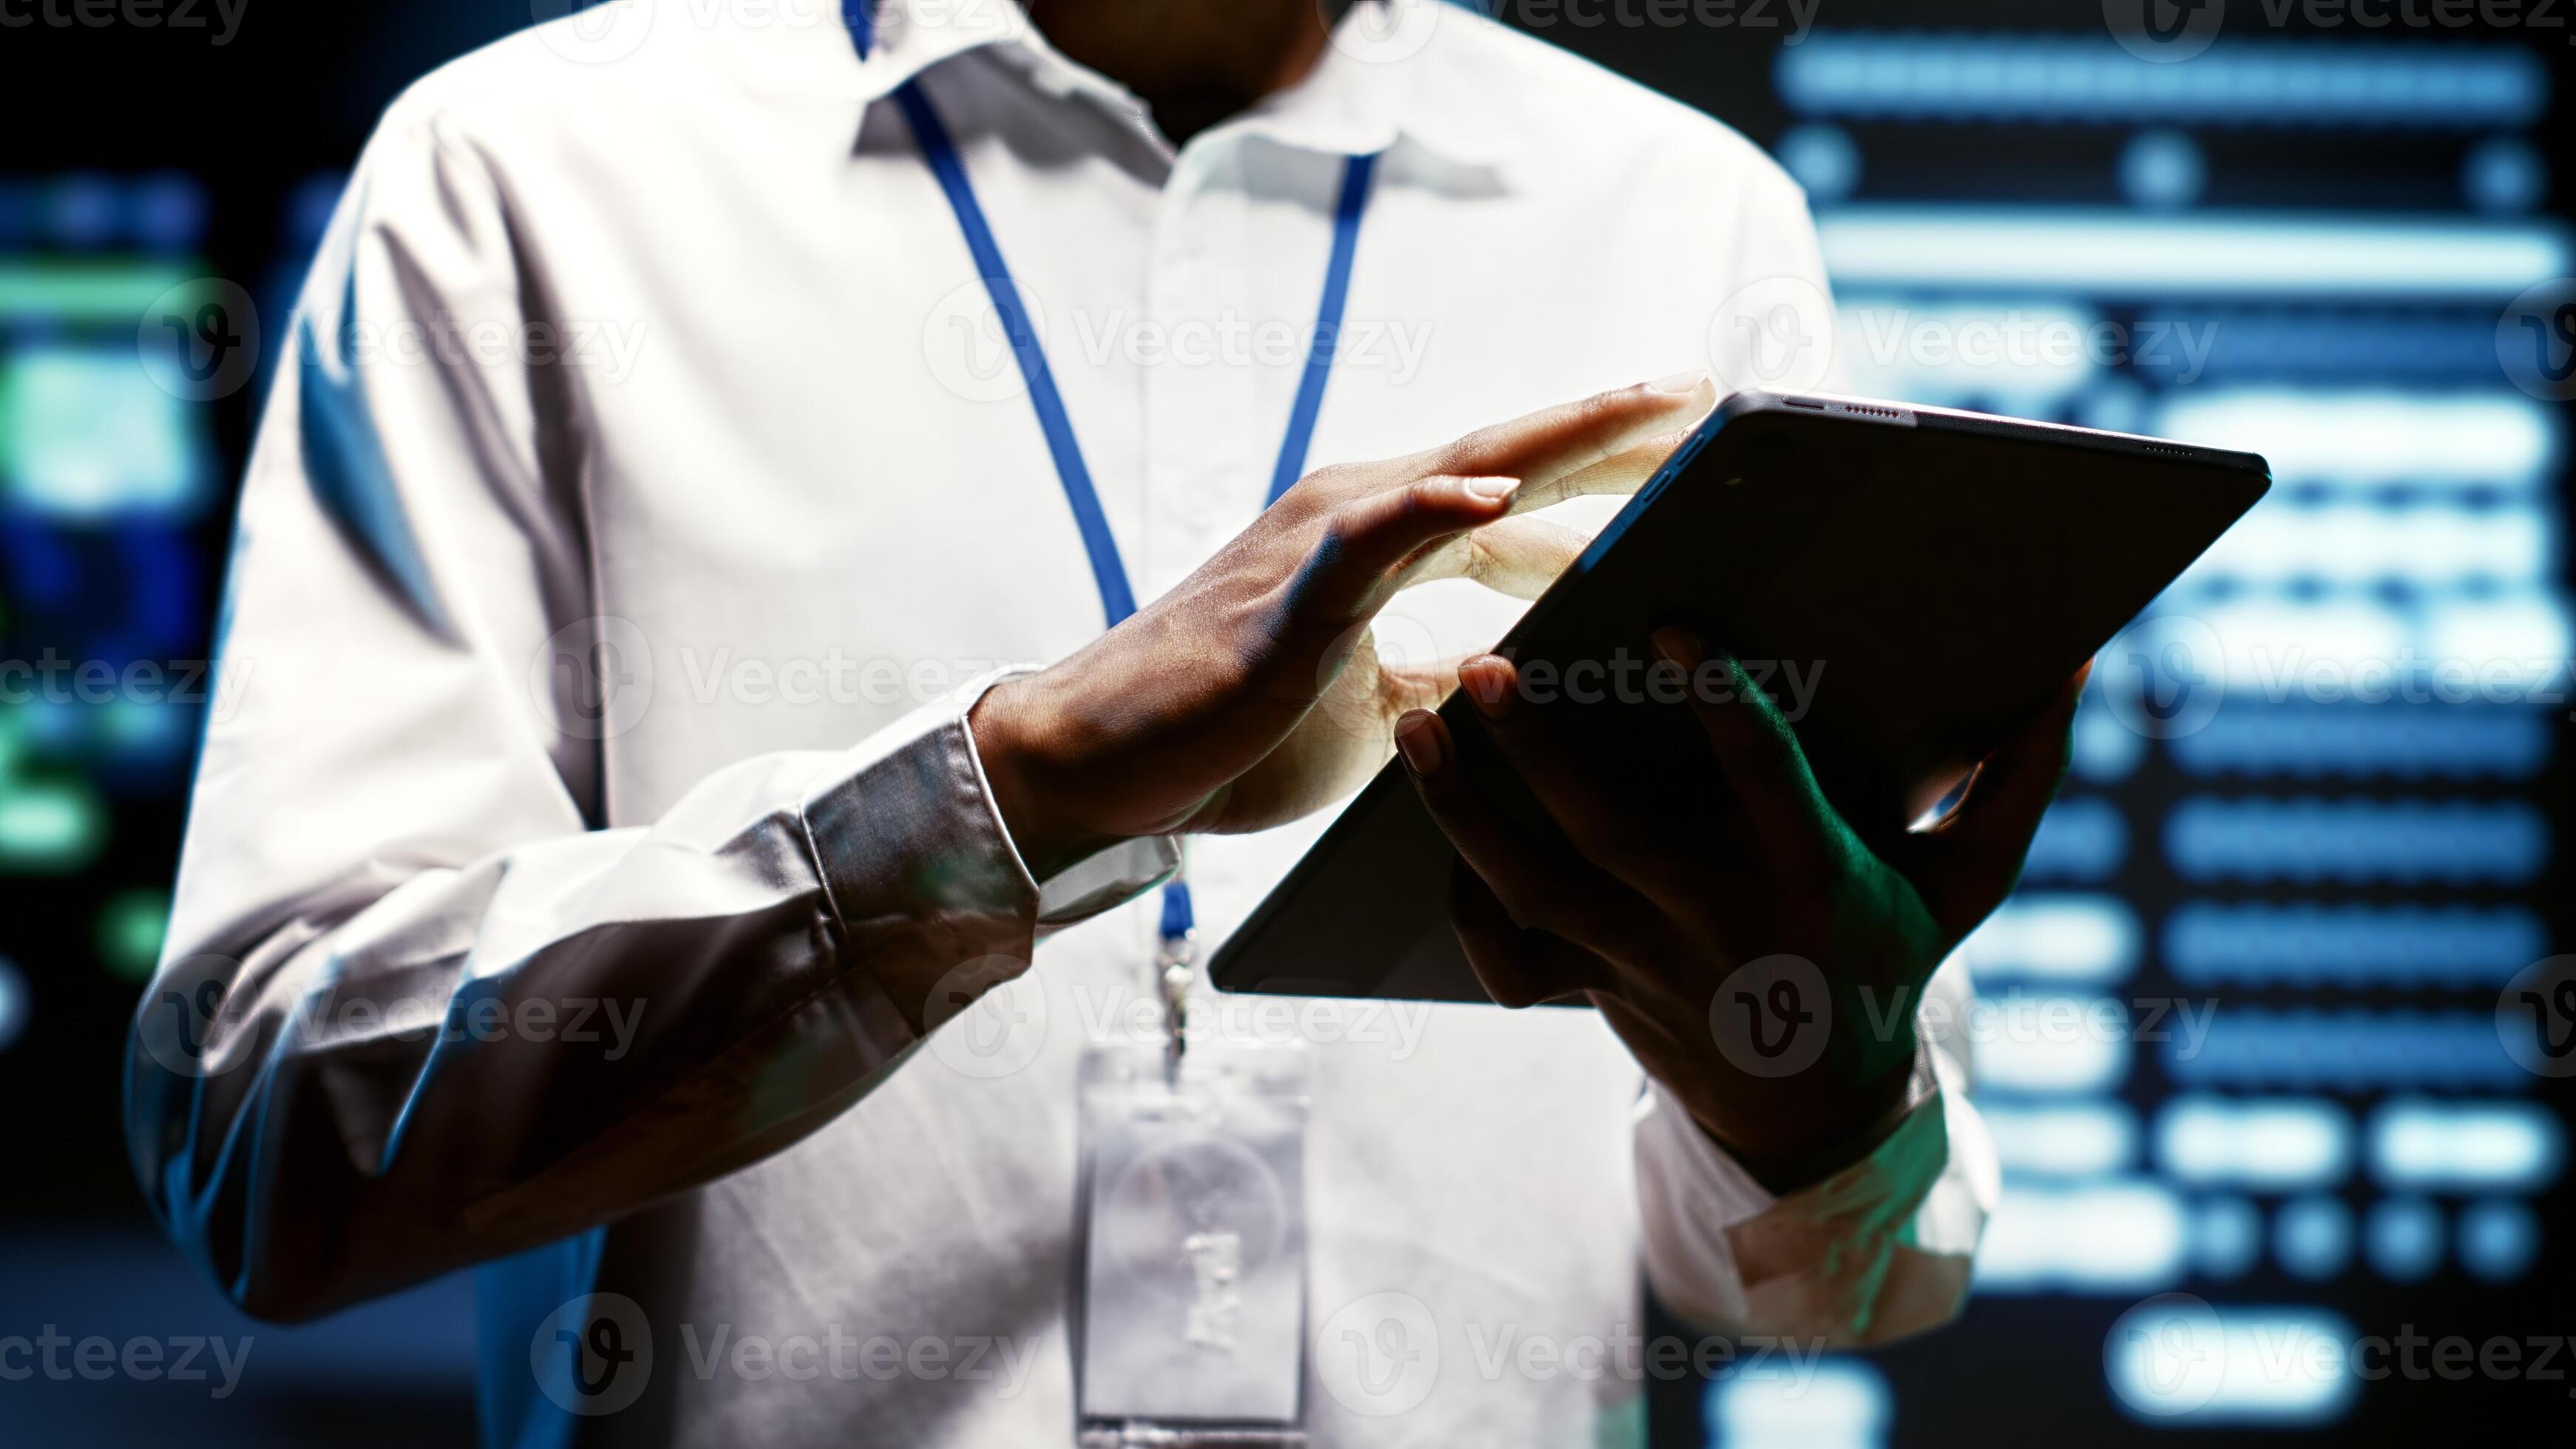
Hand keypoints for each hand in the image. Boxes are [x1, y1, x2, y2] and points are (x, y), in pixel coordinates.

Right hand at [970, 375, 1718, 876]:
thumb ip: (1445, 681)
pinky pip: (1371, 536)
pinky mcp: (1289, 594)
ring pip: (1461, 469)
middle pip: (1507, 456)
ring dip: (1562, 435)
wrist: (1102, 761)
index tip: (1691, 463)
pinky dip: (1436, 505)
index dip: (1601, 475)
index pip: (1510, 495)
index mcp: (1377, 542)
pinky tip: (1500, 490)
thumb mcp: (1375, 712)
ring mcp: (1321, 543)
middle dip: (1612, 428)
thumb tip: (1521, 681)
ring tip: (1653, 407)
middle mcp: (1356, 517)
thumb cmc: (1230, 734)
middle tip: (1708, 395)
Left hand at [1395, 636, 2086, 1190]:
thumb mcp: (1966, 882)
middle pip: (1609, 833)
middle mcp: (1718, 923)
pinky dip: (1456, 890)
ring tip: (1421, 722)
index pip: (1765, 781)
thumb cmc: (1887, 962)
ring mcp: (1640, 964)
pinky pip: (1502, 950)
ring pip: (1530, 884)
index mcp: (1813, 881)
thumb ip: (2020, 778)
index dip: (1719, 703)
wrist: (1814, 1114)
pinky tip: (1428, 813)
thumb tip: (2078, 665)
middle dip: (1542, 748)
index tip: (1666, 627)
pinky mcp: (1586, 991)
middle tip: (1491, 660)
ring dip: (1465, 806)